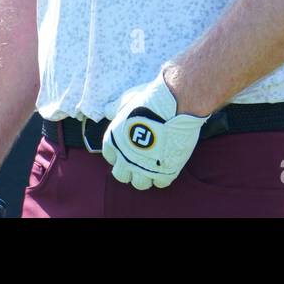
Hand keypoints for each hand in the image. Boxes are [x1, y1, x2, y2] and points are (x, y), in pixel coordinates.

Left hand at [101, 63, 209, 189]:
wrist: (175, 105)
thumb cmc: (150, 99)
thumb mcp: (126, 99)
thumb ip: (115, 108)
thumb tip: (108, 111)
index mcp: (113, 141)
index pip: (110, 156)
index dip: (118, 153)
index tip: (127, 148)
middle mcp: (125, 158)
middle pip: (121, 175)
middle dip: (129, 169)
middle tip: (140, 160)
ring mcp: (144, 168)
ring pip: (140, 184)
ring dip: (146, 176)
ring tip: (153, 164)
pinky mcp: (164, 172)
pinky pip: (160, 183)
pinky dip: (163, 176)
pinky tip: (166, 164)